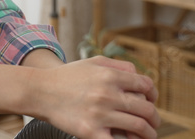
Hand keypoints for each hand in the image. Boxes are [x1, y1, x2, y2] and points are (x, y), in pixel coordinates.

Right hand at [25, 56, 159, 138]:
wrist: (40, 91)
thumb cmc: (68, 77)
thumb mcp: (93, 62)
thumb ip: (119, 66)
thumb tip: (141, 79)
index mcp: (109, 75)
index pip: (145, 85)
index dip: (153, 94)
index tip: (151, 101)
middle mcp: (107, 94)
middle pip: (145, 108)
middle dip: (154, 118)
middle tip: (153, 123)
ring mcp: (99, 114)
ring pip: (139, 127)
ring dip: (149, 133)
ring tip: (148, 135)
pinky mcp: (90, 132)